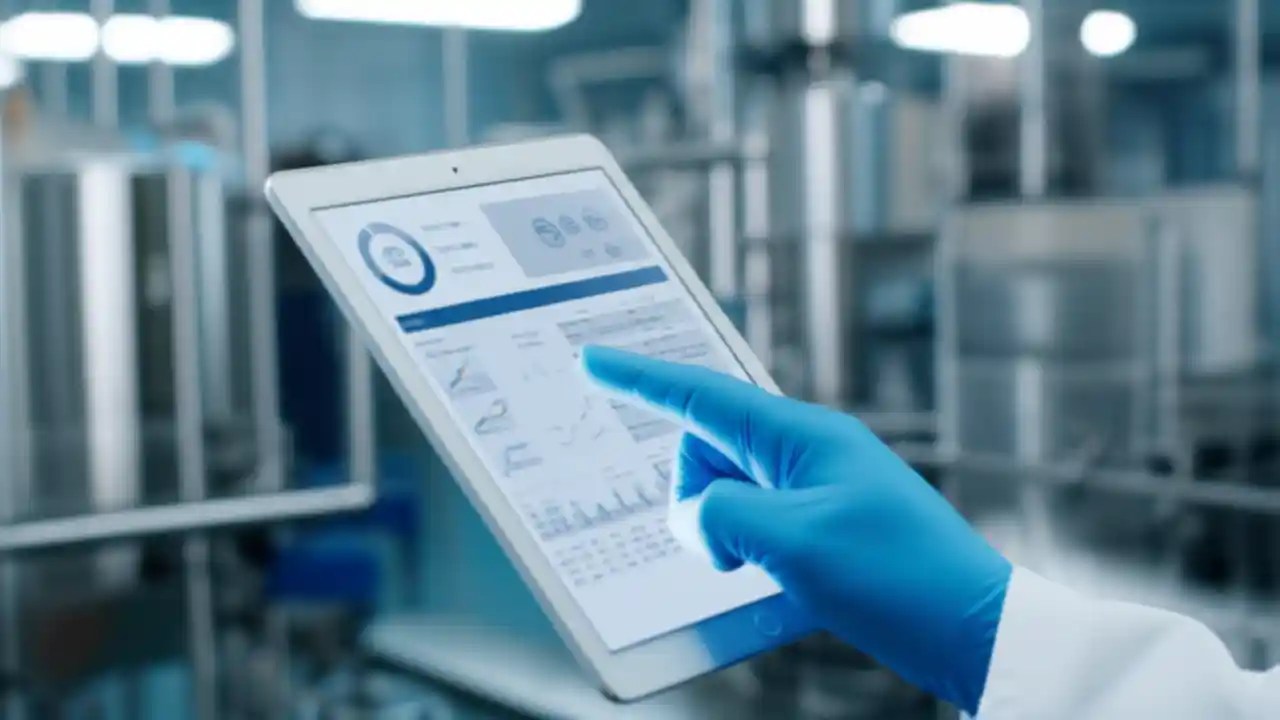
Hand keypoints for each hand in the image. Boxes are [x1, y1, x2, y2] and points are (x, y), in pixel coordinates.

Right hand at [581, 346, 1010, 714]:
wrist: (973, 628)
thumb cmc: (897, 579)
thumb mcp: (794, 544)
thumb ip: (723, 515)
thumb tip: (701, 516)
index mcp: (802, 435)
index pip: (703, 395)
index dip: (639, 379)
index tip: (591, 360)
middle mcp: (808, 449)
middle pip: (709, 451)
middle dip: (698, 501)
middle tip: (734, 553)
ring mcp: (817, 485)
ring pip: (728, 493)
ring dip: (725, 533)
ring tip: (768, 570)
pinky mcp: (824, 522)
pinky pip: (757, 519)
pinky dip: (748, 547)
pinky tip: (778, 578)